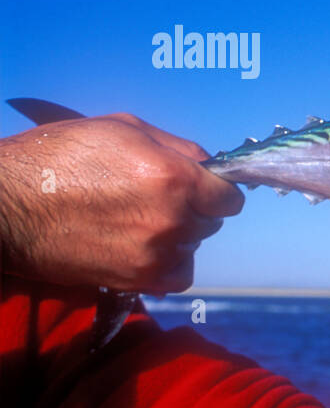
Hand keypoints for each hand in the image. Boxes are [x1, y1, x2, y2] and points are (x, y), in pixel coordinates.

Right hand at [0, 114, 243, 293]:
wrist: (9, 204)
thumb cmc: (59, 156)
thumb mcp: (123, 129)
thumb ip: (177, 147)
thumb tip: (209, 165)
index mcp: (174, 178)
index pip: (230, 197)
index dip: (217, 191)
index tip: (203, 189)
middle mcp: (172, 218)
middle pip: (211, 221)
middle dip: (193, 208)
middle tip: (155, 198)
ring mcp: (155, 253)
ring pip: (192, 246)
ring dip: (177, 234)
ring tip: (138, 219)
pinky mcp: (136, 279)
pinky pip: (178, 276)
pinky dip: (170, 263)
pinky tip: (146, 246)